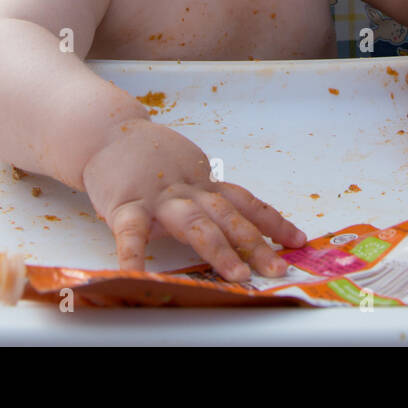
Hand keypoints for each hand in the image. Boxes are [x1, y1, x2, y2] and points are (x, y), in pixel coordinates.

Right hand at [81, 120, 306, 280]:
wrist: (108, 132)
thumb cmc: (150, 158)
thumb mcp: (187, 171)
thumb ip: (207, 196)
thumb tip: (238, 223)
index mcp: (204, 184)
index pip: (246, 202)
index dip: (273, 221)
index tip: (298, 239)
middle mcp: (188, 190)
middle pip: (228, 217)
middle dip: (255, 243)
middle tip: (278, 267)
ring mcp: (159, 197)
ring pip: (194, 223)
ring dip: (218, 250)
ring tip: (237, 275)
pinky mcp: (126, 204)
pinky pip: (131, 232)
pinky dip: (134, 254)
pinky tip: (137, 274)